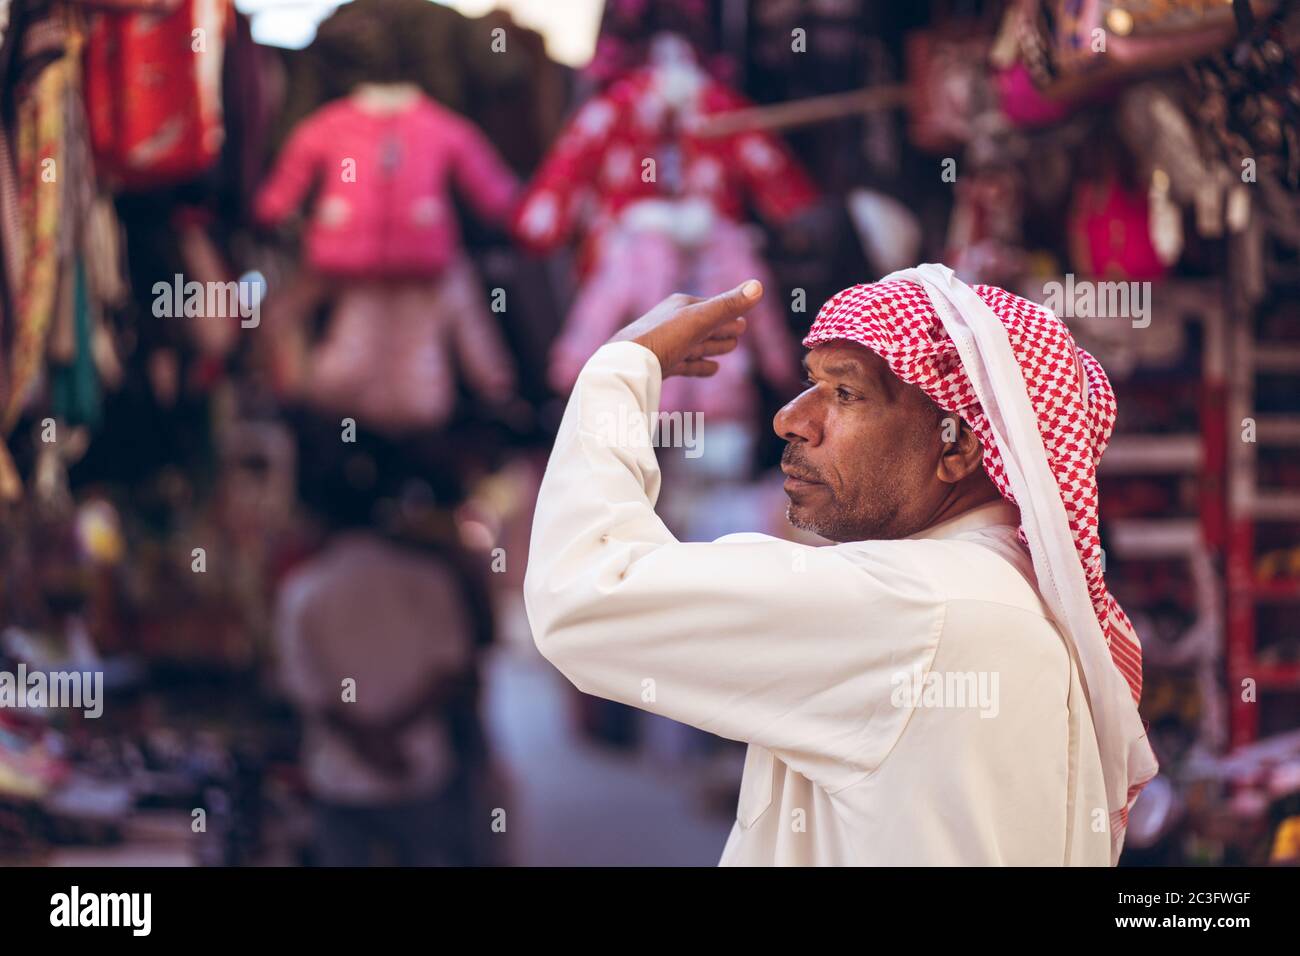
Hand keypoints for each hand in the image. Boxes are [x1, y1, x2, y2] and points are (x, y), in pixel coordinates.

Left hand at [609, 280, 762, 378]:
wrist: (625, 367)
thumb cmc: (661, 339)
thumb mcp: (699, 320)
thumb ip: (728, 305)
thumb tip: (758, 286)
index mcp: (681, 306)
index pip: (712, 307)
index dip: (730, 313)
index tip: (745, 319)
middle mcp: (672, 322)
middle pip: (705, 325)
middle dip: (723, 328)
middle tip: (740, 332)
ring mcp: (665, 345)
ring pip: (696, 344)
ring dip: (714, 346)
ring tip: (729, 349)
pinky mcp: (660, 366)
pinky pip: (686, 364)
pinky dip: (701, 365)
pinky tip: (712, 369)